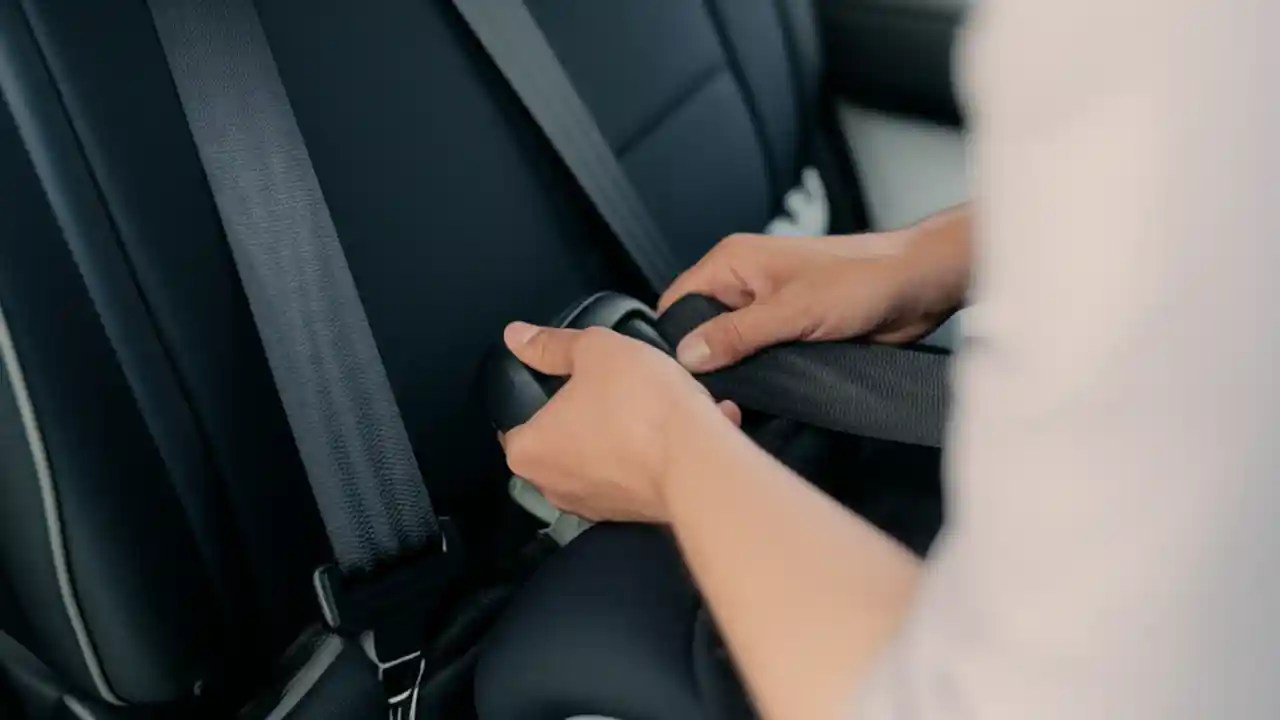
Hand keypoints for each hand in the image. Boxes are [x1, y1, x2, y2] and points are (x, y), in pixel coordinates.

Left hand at [500, 322, 740, 522]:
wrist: (698, 464)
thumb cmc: (639, 404)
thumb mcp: (595, 350)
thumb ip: (553, 345)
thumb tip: (516, 336)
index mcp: (528, 451)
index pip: (518, 419)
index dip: (543, 393)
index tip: (573, 378)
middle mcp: (552, 487)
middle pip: (562, 439)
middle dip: (589, 415)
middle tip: (616, 387)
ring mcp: (594, 508)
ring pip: (605, 457)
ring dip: (629, 434)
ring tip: (659, 404)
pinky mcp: (632, 516)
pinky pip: (637, 474)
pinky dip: (655, 454)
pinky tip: (684, 428)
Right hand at [658, 210, 970, 371]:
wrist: (916, 285)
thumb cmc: (863, 279)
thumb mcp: (792, 311)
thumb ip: (737, 334)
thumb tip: (687, 355)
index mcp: (732, 262)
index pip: (676, 302)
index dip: (673, 340)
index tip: (681, 379)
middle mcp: (744, 282)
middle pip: (699, 329)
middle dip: (705, 363)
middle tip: (715, 397)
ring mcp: (766, 307)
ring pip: (729, 348)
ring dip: (736, 372)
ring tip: (740, 400)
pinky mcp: (788, 330)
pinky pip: (758, 357)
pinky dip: (760, 375)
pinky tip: (764, 395)